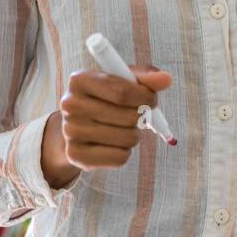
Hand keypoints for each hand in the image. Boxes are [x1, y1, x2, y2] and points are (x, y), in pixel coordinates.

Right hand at [42, 63, 172, 186]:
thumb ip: (146, 78)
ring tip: (124, 128)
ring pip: (127, 138)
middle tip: (138, 116)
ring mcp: (70, 131)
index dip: (146, 97)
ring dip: (134, 134)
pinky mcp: (75, 155)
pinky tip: (114, 143)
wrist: (78, 125)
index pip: (122, 91)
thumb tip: (166, 79)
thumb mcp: (124, 81)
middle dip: (142, 117)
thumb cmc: (107, 98)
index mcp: (80, 79)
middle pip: (128, 117)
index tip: (152, 100)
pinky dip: (125, 151)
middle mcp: (70, 104)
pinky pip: (120, 157)